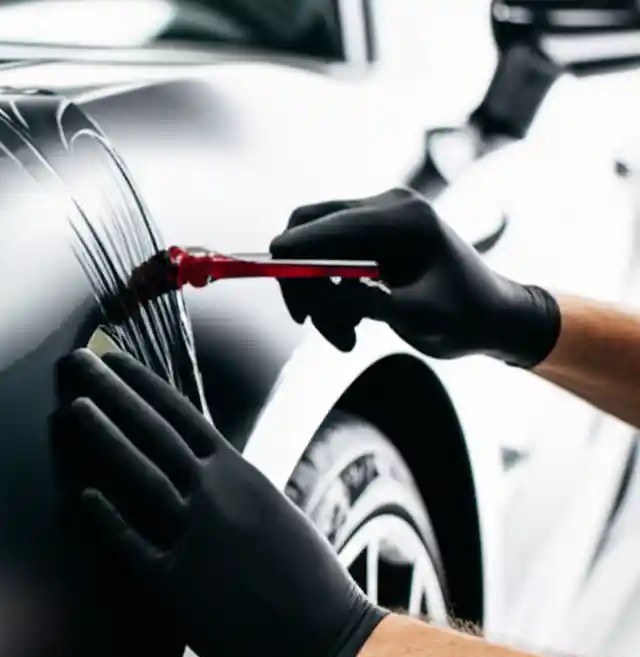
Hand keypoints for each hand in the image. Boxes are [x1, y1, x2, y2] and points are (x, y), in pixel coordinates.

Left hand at [53, 349, 384, 656]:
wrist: (332, 644)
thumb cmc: (311, 585)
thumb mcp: (275, 516)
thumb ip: (235, 490)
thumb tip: (207, 470)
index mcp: (243, 477)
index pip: (183, 416)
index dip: (144, 385)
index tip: (114, 359)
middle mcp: (217, 497)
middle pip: (154, 432)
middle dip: (112, 392)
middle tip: (79, 362)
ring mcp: (196, 537)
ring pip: (140, 474)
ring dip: (105, 437)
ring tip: (74, 408)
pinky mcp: (178, 583)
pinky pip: (132, 544)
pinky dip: (106, 518)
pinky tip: (83, 496)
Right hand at [270, 188, 559, 366]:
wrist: (494, 318)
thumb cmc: (467, 318)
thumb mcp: (416, 316)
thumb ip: (363, 302)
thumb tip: (316, 293)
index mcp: (405, 217)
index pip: (330, 224)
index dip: (295, 250)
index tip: (273, 273)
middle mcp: (387, 207)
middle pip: (309, 228)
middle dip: (300, 279)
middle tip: (306, 323)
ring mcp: (377, 219)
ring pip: (312, 249)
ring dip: (317, 298)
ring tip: (343, 338)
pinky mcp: (370, 238)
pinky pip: (326, 260)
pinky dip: (329, 296)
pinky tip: (350, 325)